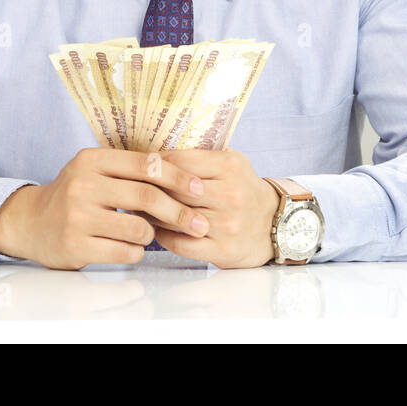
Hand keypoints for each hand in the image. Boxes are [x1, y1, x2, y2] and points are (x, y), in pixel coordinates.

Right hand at [0, 148, 211, 270]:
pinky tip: (130, 247)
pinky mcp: (75, 245)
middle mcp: (83, 184)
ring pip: (138, 228)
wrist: (31, 223)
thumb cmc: (74, 195)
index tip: (199, 189)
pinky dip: (136, 251)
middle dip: (179, 212)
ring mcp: (77, 216)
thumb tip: (185, 173)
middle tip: (199, 223)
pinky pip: (124, 252)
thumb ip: (130, 169)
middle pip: (146, 197)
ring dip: (152, 234)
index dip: (177, 177)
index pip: (146, 164)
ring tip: (146, 233)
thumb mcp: (94, 170)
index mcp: (92, 160)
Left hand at [148, 149, 280, 268]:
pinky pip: (180, 244)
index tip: (140, 166)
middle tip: (131, 187)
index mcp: (230, 167)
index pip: (180, 161)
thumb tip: (156, 155)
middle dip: (149, 188)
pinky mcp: (223, 250)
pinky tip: (156, 228)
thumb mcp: (232, 162)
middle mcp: (230, 195)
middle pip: (175, 190)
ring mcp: (227, 224)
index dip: (155, 164)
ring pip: (175, 217)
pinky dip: (163, 236)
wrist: (275, 224)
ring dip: (151, 213)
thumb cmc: (244, 189)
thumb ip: (200, 156)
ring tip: (137, 207)